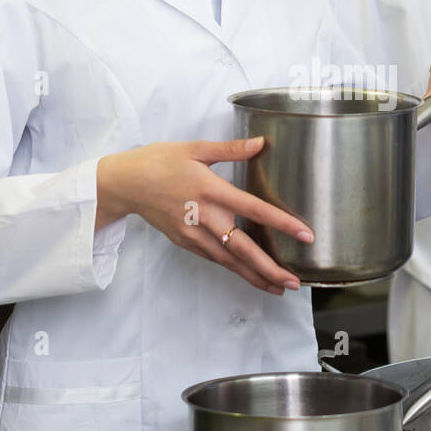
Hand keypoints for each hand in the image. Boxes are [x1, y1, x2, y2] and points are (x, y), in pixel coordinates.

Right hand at [95, 139, 313, 295]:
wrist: (125, 184)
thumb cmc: (159, 161)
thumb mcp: (195, 148)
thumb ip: (231, 148)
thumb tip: (261, 143)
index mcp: (210, 191)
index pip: (254, 210)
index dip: (282, 224)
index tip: (305, 235)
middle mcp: (204, 218)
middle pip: (243, 249)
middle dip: (270, 269)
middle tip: (294, 283)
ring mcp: (193, 234)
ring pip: (229, 261)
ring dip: (254, 276)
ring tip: (279, 287)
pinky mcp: (185, 242)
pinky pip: (214, 258)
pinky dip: (234, 269)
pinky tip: (249, 274)